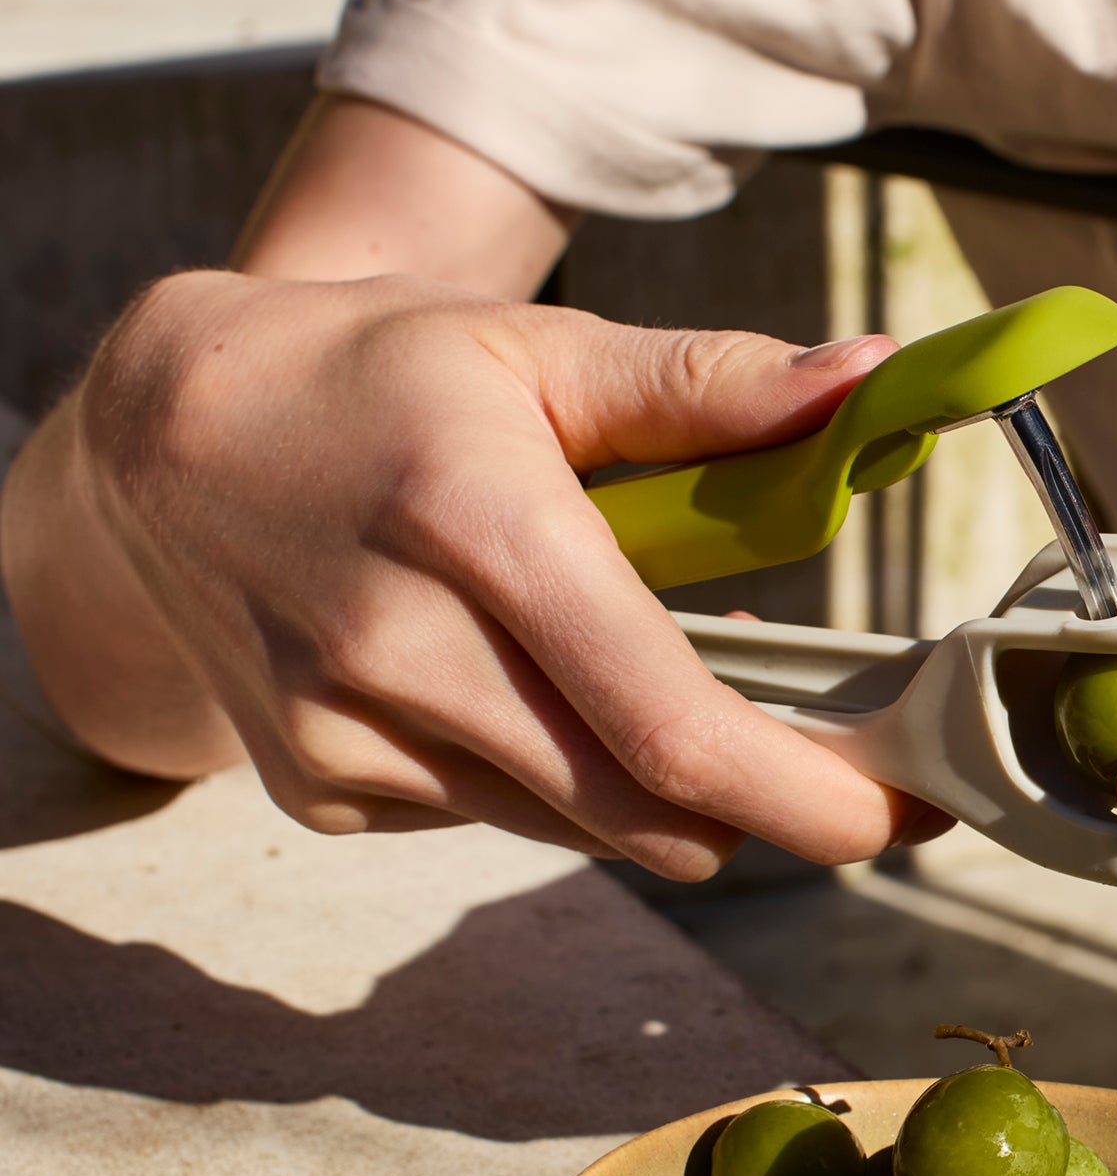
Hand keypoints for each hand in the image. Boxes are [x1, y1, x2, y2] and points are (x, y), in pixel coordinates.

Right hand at [42, 269, 943, 874]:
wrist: (158, 441)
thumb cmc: (373, 380)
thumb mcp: (538, 348)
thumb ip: (708, 383)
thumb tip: (869, 376)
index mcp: (480, 530)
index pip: (670, 726)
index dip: (804, 797)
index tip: (899, 815)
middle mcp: (402, 653)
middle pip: (644, 815)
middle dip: (764, 812)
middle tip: (834, 765)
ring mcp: (346, 738)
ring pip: (580, 828)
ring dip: (651, 782)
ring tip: (633, 668)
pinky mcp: (320, 790)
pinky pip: (496, 819)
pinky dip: (550, 775)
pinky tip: (509, 679)